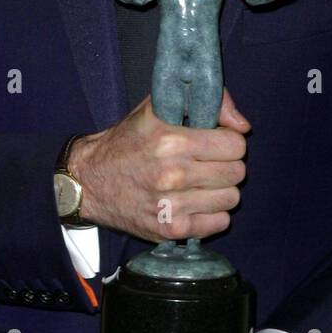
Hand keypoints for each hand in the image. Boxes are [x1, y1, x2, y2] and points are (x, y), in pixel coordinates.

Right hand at [68, 87, 249, 244]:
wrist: (89, 180)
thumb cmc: (127, 141)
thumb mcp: (158, 107)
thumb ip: (204, 102)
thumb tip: (242, 125)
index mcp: (171, 140)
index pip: (235, 145)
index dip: (229, 141)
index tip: (216, 142)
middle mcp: (172, 174)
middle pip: (237, 172)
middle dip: (227, 165)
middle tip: (209, 163)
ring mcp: (171, 206)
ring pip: (231, 199)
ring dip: (220, 190)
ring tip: (200, 183)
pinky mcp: (169, 230)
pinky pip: (219, 223)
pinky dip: (211, 214)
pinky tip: (194, 202)